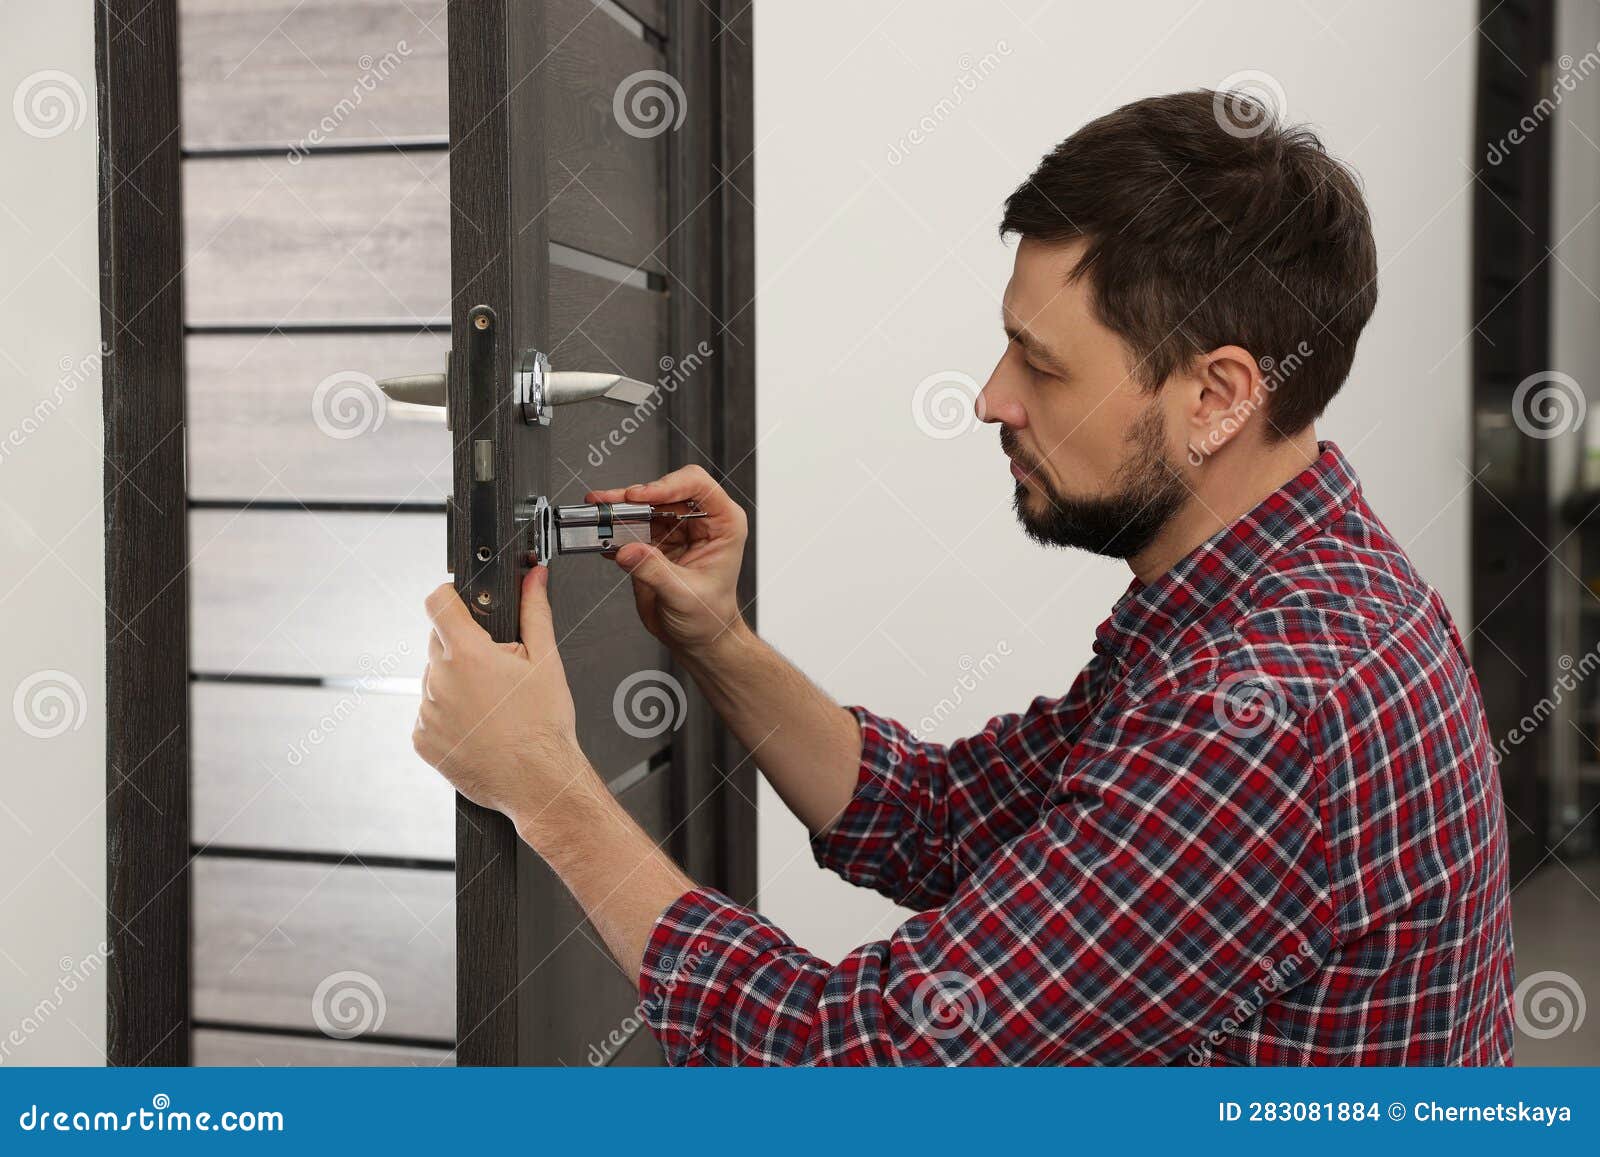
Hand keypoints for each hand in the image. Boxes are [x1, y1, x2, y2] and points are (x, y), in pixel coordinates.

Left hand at [413, 568, 596, 833]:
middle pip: (439, 643)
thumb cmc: (544, 726)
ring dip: (456, 683)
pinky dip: (449, 715)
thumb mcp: (546, 660)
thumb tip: (534, 578)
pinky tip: (478, 727)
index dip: (449, 597)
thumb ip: (535, 611)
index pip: (437, 602)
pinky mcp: (422, 739)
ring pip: (435, 680)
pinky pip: (430, 714)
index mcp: (468, 654)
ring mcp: (427, 711)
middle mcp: (440, 679)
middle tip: (495, 671)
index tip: (458, 603)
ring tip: (491, 706)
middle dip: (463, 648)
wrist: (537, 781)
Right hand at [586, 464, 747, 653]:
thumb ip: (655, 571)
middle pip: (662, 492)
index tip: (640, 496)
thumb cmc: (710, 617)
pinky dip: (613, 532)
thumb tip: (629, 550)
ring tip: (597, 517)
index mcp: (722, 524)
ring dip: (617, 512)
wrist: (699, 639)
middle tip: (607, 504)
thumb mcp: (685, 595)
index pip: (696, 485)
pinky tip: (602, 539)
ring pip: (642, 508)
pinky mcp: (653, 543)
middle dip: (632, 498)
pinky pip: (629, 528)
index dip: (667, 485)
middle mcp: (699, 522)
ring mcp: (674, 530)